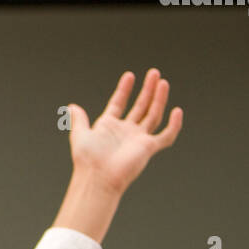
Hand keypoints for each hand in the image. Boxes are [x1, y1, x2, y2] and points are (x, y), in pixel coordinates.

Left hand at [66, 69, 182, 194]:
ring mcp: (138, 139)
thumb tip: (71, 107)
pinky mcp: (148, 148)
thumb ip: (79, 120)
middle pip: (140, 106)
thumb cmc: (87, 159)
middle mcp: (126, 131)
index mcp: (109, 126)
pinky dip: (173, 125)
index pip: (119, 103)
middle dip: (147, 90)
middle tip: (154, 73)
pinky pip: (166, 135)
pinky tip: (177, 111)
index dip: (124, 89)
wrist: (97, 176)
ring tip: (162, 82)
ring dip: (159, 98)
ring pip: (153, 115)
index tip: (129, 76)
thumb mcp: (80, 134)